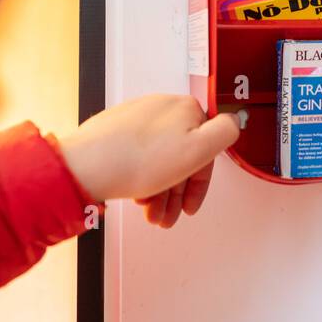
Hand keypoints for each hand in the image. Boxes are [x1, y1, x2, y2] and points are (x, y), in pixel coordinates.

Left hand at [57, 94, 240, 225]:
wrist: (87, 166)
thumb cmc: (136, 161)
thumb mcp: (199, 150)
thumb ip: (226, 132)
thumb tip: (234, 122)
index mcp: (186, 108)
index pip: (206, 149)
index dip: (200, 183)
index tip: (191, 203)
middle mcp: (162, 108)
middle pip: (181, 155)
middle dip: (177, 191)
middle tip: (168, 213)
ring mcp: (137, 118)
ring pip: (159, 158)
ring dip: (160, 190)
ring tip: (152, 212)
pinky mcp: (117, 129)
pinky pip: (139, 155)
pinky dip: (143, 178)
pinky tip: (138, 196)